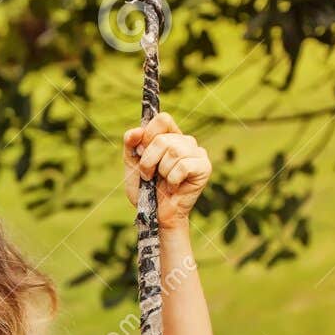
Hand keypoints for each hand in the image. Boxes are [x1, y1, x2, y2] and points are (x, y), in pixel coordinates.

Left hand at [123, 110, 209, 229]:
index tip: (141, 153)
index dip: (148, 135)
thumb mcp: (132, 166)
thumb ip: (131, 145)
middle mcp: (185, 142)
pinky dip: (172, 179)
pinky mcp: (204, 167)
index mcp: (169, 137)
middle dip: (149, 161)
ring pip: (174, 151)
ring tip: (162, 181)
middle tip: (150, 175)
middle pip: (164, 139)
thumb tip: (136, 131)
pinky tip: (174, 187)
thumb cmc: (145, 190)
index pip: (162, 120)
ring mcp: (197, 153)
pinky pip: (183, 166)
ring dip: (161, 171)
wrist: (155, 214)